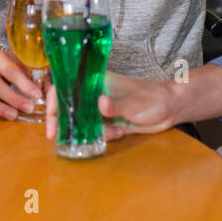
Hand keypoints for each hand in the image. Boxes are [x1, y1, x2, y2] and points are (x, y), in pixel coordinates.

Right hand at [0, 48, 40, 120]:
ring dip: (0, 108)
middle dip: (13, 99)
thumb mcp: (17, 61)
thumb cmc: (6, 63)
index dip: (24, 84)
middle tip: (29, 108)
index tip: (37, 95)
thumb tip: (44, 91)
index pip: (10, 70)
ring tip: (14, 116)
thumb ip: (28, 74)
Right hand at [44, 72, 176, 141]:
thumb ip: (116, 105)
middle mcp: (94, 94)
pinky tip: (119, 134)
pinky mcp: (109, 122)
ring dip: (87, 132)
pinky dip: (103, 137)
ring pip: (81, 122)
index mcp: (96, 81)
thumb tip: (100, 104)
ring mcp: (101, 109)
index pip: (65, 86)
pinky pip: (95, 131)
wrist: (171, 109)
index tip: (49, 119)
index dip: (52, 101)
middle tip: (58, 138)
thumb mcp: (134, 103)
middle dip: (63, 123)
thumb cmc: (153, 98)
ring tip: (110, 134)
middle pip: (68, 106)